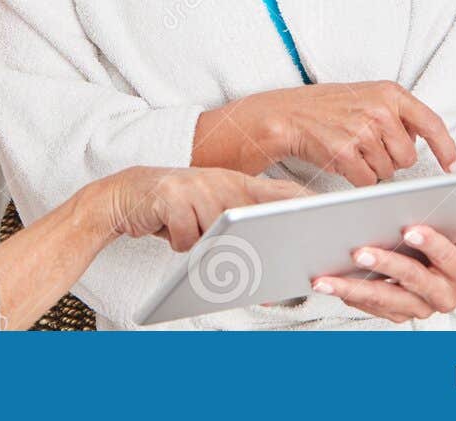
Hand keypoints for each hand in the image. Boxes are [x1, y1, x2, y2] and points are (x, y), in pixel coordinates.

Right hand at [92, 166, 307, 251]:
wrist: (127, 194)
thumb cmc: (178, 208)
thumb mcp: (213, 210)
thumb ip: (243, 224)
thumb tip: (280, 260)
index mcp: (237, 184)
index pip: (279, 192)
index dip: (305, 205)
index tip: (328, 222)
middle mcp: (221, 181)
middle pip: (252, 216)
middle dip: (262, 247)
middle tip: (273, 275)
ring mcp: (196, 187)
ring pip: (218, 232)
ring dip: (208, 249)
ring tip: (196, 241)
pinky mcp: (171, 198)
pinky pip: (187, 239)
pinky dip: (180, 244)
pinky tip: (169, 229)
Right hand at [214, 81, 455, 185]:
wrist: (285, 115)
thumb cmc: (327, 108)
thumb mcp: (366, 96)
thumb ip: (396, 113)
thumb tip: (426, 140)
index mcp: (390, 93)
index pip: (432, 123)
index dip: (447, 148)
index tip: (454, 166)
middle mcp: (380, 110)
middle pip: (408, 156)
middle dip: (391, 158)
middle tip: (366, 145)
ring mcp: (363, 132)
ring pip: (388, 171)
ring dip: (371, 168)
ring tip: (350, 148)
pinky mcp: (346, 153)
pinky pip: (367, 181)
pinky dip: (356, 177)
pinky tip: (340, 159)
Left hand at [310, 214, 455, 322]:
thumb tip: (454, 188)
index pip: (448, 259)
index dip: (431, 244)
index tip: (409, 230)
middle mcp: (446, 296)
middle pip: (413, 282)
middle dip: (385, 266)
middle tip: (359, 252)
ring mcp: (422, 306)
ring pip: (387, 300)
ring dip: (354, 290)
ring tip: (326, 280)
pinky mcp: (402, 311)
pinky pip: (375, 308)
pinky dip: (352, 296)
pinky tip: (332, 284)